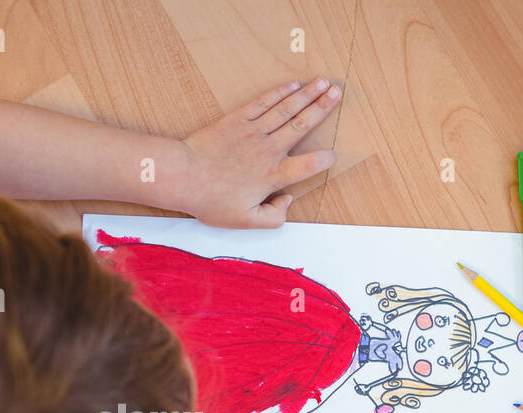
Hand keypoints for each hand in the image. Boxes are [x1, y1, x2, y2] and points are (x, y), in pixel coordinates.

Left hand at [180, 78, 341, 228]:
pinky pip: (263, 102)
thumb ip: (273, 217)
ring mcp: (253, 131)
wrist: (184, 176)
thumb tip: (287, 202)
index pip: (307, 166)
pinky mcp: (238, 119)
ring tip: (324, 82)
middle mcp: (268, 150)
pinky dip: (279, 93)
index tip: (332, 155)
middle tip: (338, 93)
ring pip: (287, 109)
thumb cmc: (212, 201)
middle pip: (302, 125)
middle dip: (322, 108)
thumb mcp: (245, 221)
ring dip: (307, 94)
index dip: (323, 160)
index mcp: (272, 176)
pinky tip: (292, 85)